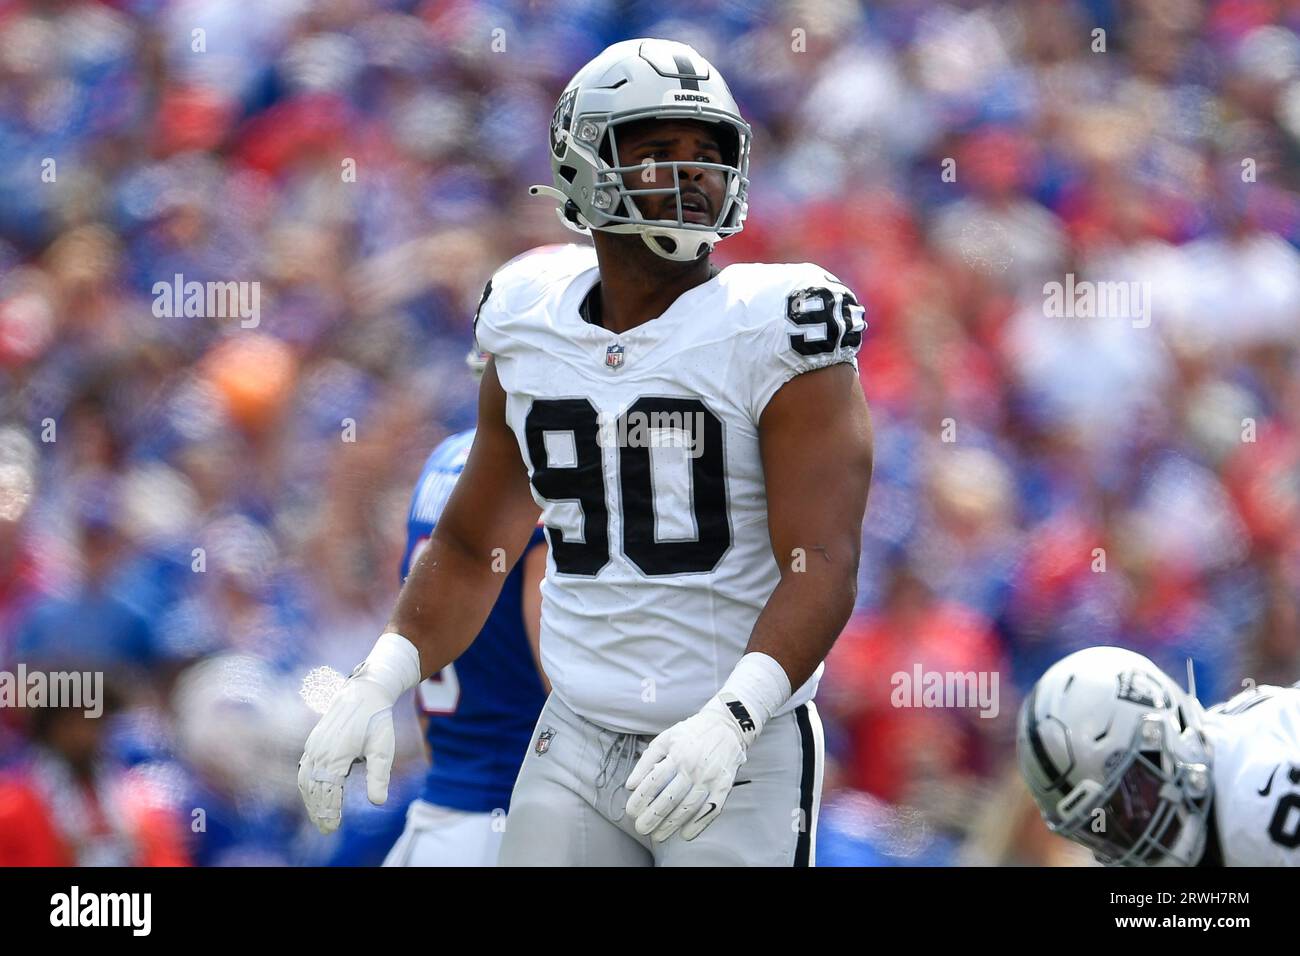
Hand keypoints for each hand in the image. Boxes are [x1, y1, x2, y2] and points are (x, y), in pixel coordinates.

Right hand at [297, 671, 397, 834]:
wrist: (363, 693)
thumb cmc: (376, 722)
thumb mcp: (383, 749)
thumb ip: (378, 776)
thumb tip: (378, 802)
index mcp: (337, 756)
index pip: (328, 792)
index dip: (329, 811)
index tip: (332, 828)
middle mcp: (320, 752)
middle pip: (314, 789)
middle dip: (318, 810)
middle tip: (327, 829)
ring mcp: (313, 746)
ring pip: (305, 780)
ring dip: (310, 800)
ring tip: (319, 816)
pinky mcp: (312, 742)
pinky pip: (304, 768)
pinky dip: (307, 785)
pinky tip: (313, 795)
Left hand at [625, 693, 758, 842]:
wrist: (727, 726)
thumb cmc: (692, 733)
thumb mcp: (666, 738)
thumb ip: (647, 761)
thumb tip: (631, 785)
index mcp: (677, 754)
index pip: (654, 782)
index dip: (640, 799)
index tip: (631, 811)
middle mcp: (694, 768)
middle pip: (670, 799)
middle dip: (652, 817)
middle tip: (641, 829)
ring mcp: (710, 779)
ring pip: (688, 808)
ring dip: (671, 825)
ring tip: (658, 836)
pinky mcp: (724, 786)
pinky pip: (711, 810)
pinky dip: (698, 825)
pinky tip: (686, 835)